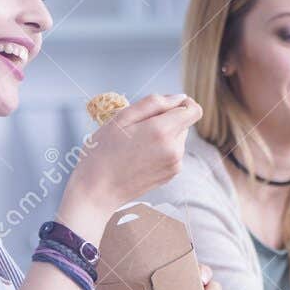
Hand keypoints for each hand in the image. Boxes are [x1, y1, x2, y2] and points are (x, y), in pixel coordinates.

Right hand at [59, 94, 201, 239]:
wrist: (96, 191)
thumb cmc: (102, 152)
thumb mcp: (121, 118)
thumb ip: (154, 103)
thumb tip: (180, 98)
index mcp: (163, 131)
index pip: (193, 110)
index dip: (183, 103)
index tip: (165, 106)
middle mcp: (174, 149)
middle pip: (183, 123)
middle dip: (165, 120)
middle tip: (137, 128)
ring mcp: (175, 164)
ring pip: (177, 138)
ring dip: (163, 135)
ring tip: (135, 144)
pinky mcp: (171, 175)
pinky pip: (173, 153)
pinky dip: (161, 150)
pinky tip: (139, 156)